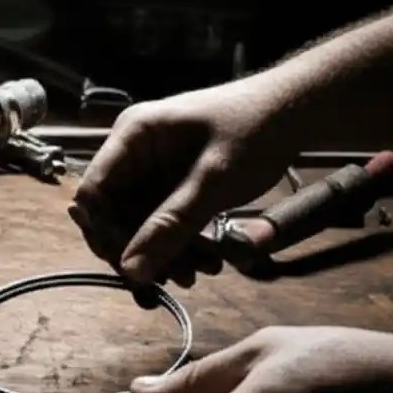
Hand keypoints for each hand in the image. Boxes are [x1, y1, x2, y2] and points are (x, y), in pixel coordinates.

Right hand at [70, 77, 295, 286]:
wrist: (300, 111)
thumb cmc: (255, 130)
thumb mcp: (212, 181)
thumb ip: (170, 226)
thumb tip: (131, 272)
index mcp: (133, 136)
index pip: (92, 194)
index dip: (103, 234)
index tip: (129, 267)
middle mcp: (136, 154)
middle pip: (116, 215)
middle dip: (142, 251)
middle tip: (171, 280)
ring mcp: (155, 171)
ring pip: (143, 225)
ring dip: (167, 254)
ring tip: (200, 273)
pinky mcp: (177, 186)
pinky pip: (167, 224)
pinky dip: (184, 245)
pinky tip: (210, 262)